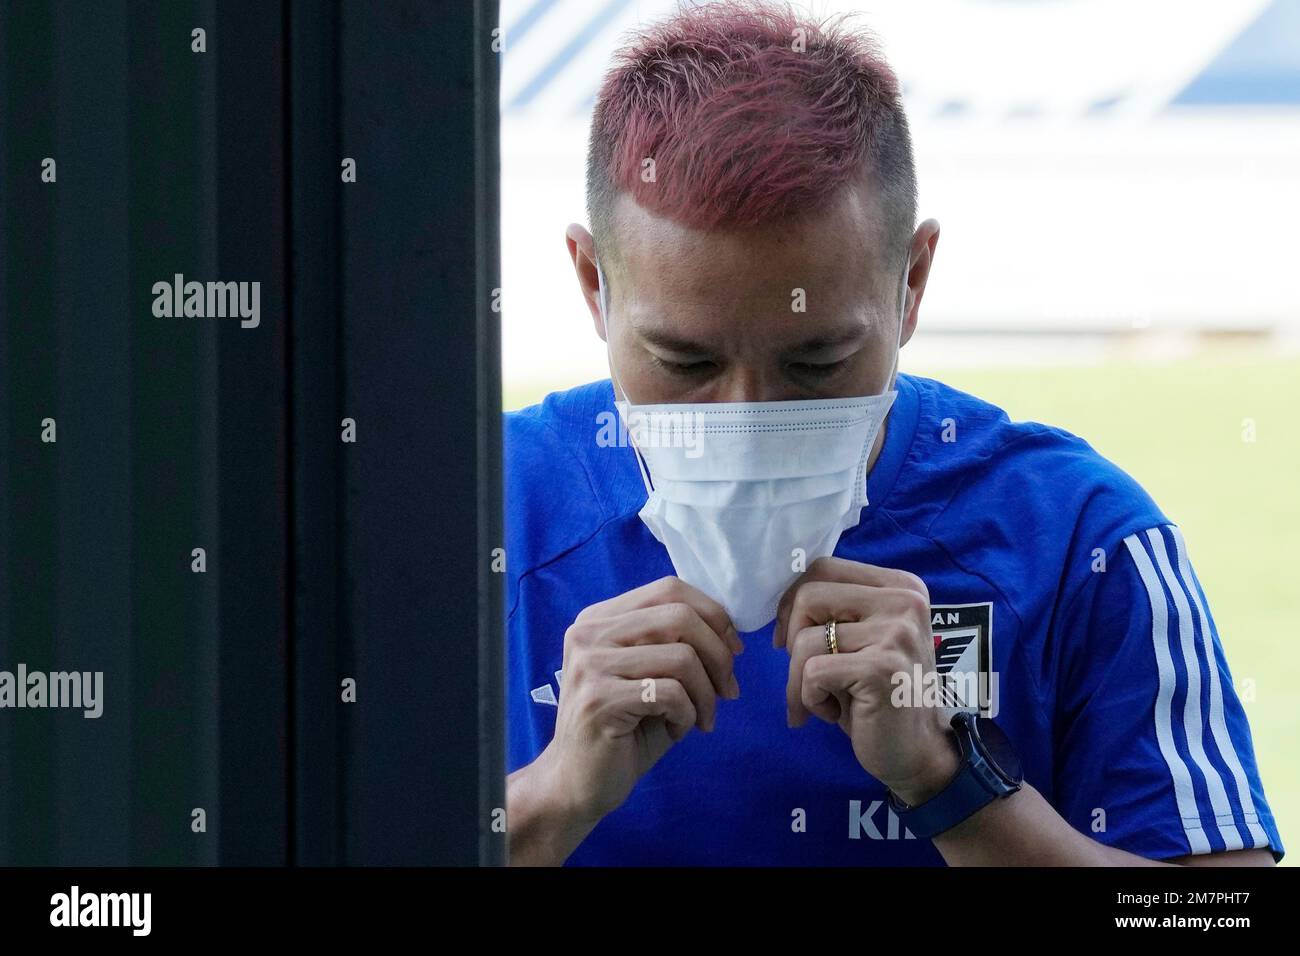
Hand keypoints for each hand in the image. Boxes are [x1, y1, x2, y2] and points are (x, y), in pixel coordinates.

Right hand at [534, 576, 742, 832]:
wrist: (577, 783)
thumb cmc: (624, 728)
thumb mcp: (651, 674)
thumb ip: (677, 643)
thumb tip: (730, 633)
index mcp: (600, 618)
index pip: (669, 589)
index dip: (713, 615)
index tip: (733, 650)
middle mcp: (589, 633)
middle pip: (680, 617)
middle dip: (719, 655)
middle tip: (728, 690)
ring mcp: (590, 665)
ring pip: (681, 657)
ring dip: (707, 693)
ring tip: (702, 717)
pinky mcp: (599, 700)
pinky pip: (671, 694)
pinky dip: (688, 714)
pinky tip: (678, 730)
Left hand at [774, 557, 958, 804]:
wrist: (917, 752)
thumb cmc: (878, 695)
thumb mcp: (861, 640)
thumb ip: (834, 610)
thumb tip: (778, 601)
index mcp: (901, 586)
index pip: (823, 568)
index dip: (793, 602)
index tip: (788, 638)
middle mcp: (904, 602)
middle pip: (809, 597)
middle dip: (791, 640)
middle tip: (803, 674)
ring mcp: (896, 633)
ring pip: (805, 640)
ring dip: (799, 680)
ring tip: (824, 701)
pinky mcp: (881, 668)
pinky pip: (812, 672)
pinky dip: (809, 699)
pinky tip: (834, 714)